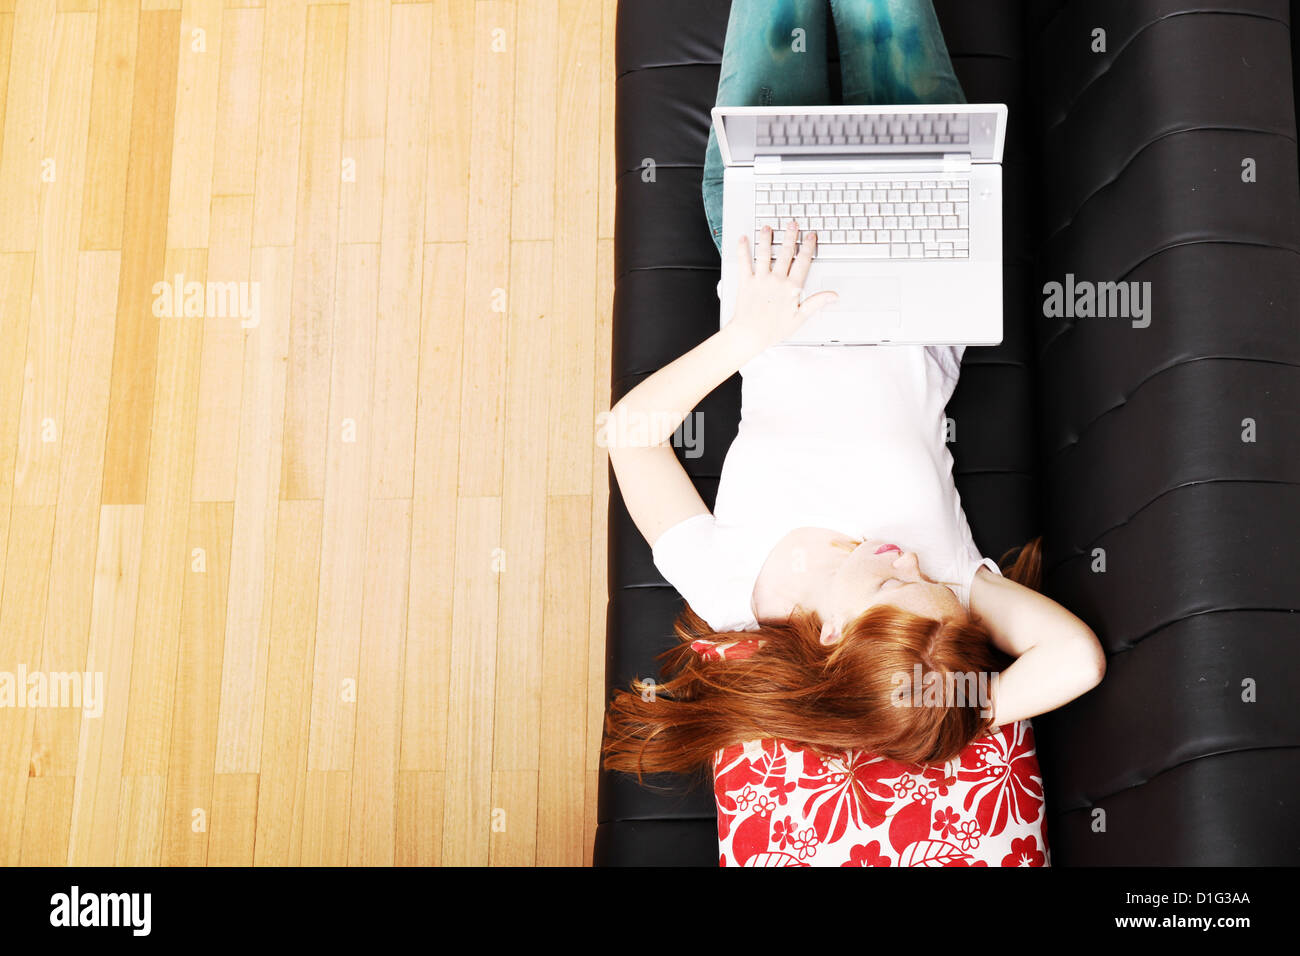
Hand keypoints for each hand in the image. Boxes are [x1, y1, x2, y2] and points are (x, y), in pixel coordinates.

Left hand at [726, 221, 838, 352]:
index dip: (808, 247)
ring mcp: (760, 279)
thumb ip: (816, 302)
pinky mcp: (746, 282)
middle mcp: (776, 279)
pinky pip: (744, 262)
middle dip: (790, 236)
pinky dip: (742, 250)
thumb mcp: (800, 318)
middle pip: (785, 253)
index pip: (802, 262)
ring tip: (768, 227)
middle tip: (792, 224)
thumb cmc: (773, 329)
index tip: (810, 236)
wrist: (750, 334)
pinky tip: (742, 239)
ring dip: (766, 238)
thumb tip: (833, 295)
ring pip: (764, 253)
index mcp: (791, 288)